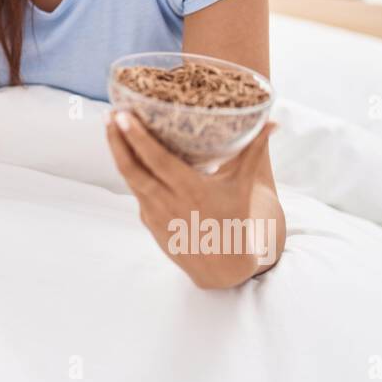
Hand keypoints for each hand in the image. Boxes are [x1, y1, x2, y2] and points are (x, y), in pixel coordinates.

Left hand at [105, 110, 278, 289]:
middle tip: (109, 113)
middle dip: (117, 140)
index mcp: (191, 190)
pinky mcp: (148, 222)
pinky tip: (126, 151)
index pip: (157, 161)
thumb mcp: (242, 186)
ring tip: (111, 126)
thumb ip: (253, 152)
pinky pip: (136, 191)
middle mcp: (168, 202)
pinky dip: (130, 170)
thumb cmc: (234, 221)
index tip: (121, 116)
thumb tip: (272, 122)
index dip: (137, 138)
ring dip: (118, 152)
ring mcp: (154, 213)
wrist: (222, 268)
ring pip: (130, 179)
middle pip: (133, 168)